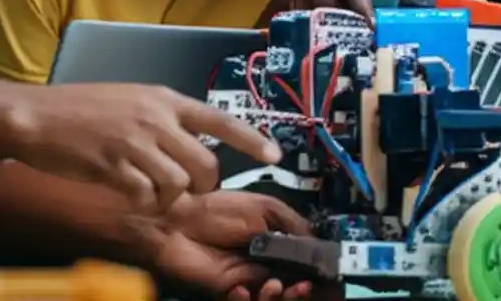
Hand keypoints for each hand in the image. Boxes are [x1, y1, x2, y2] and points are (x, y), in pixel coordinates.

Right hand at [8, 84, 281, 212]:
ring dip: (171, 198)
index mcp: (164, 99)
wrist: (36, 116)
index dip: (252, 140)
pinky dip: (144, 202)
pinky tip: (130, 193)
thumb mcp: (132, 99)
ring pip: (179, 185)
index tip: (275, 155)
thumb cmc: (81, 108)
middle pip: (206, 165)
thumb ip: (164, 117)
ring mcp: (135, 143)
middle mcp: (156, 119)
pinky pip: (146, 196)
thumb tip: (193, 141)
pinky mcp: (113, 167)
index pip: (222, 119)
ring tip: (152, 192)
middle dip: (205, 187)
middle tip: (190, 191)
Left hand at [143, 191, 330, 299]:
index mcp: (278, 242)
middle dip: (300, 290)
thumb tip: (320, 243)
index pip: (303, 263)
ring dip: (278, 298)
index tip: (322, 273)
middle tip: (302, 287)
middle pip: (292, 285)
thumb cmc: (219, 209)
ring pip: (272, 298)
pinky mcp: (228, 293)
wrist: (177, 222)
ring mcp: (248, 280)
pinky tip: (240, 288)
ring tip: (275, 286)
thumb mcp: (265, 208)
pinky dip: (247, 300)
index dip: (314, 271)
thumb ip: (293, 224)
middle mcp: (267, 264)